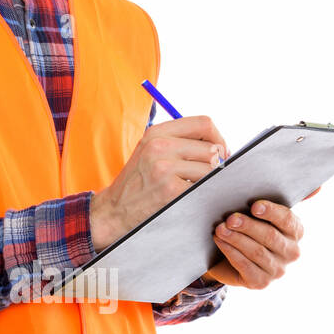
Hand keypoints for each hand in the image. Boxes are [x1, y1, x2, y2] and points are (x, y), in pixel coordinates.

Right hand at [90, 115, 228, 251]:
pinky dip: (202, 193)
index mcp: (156, 133)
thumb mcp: (150, 151)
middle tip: (206, 175)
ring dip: (209, 180)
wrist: (114, 209)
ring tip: (192, 187)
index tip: (218, 152)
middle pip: (212, 148)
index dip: (218, 138)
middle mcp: (159, 146)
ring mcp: (164, 168)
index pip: (204, 123)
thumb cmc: (138, 182)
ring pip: (211, 168)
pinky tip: (187, 197)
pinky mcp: (170, 190)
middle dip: (216, 164)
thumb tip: (220, 147)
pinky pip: (204, 187)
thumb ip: (179, 142)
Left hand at [202, 199, 304, 288]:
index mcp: (295, 231)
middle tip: (230, 218)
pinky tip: (220, 241)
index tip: (254, 206)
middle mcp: (291, 252)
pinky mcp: (260, 282)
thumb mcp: (259, 212)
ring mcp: (277, 270)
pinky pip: (246, 266)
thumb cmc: (245, 228)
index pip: (288, 220)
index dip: (271, 212)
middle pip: (270, 236)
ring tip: (219, 229)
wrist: (225, 256)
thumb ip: (281, 196)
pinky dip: (231, 252)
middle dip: (248, 226)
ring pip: (257, 252)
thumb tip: (318, 187)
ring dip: (236, 239)